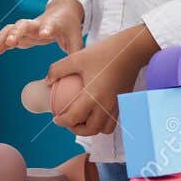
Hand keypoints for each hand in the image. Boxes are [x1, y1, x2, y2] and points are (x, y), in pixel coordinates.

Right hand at [0, 0, 84, 59]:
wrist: (62, 12)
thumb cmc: (69, 26)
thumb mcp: (76, 39)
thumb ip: (75, 54)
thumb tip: (72, 74)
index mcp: (52, 23)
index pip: (49, 24)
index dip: (46, 28)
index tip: (44, 34)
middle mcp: (36, 24)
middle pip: (23, 24)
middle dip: (16, 32)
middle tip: (10, 41)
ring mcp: (26, 28)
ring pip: (10, 29)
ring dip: (1, 38)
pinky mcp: (21, 34)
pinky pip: (7, 39)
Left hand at [45, 24, 159, 137]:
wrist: (133, 50)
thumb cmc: (105, 52)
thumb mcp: (77, 58)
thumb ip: (59, 69)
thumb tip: (47, 80)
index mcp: (94, 96)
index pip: (74, 118)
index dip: (62, 121)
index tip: (56, 119)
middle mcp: (106, 106)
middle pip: (91, 130)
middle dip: (77, 130)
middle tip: (68, 121)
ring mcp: (117, 106)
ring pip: (105, 128)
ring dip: (92, 128)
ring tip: (83, 119)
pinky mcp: (123, 102)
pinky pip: (113, 120)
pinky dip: (103, 121)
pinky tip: (96, 109)